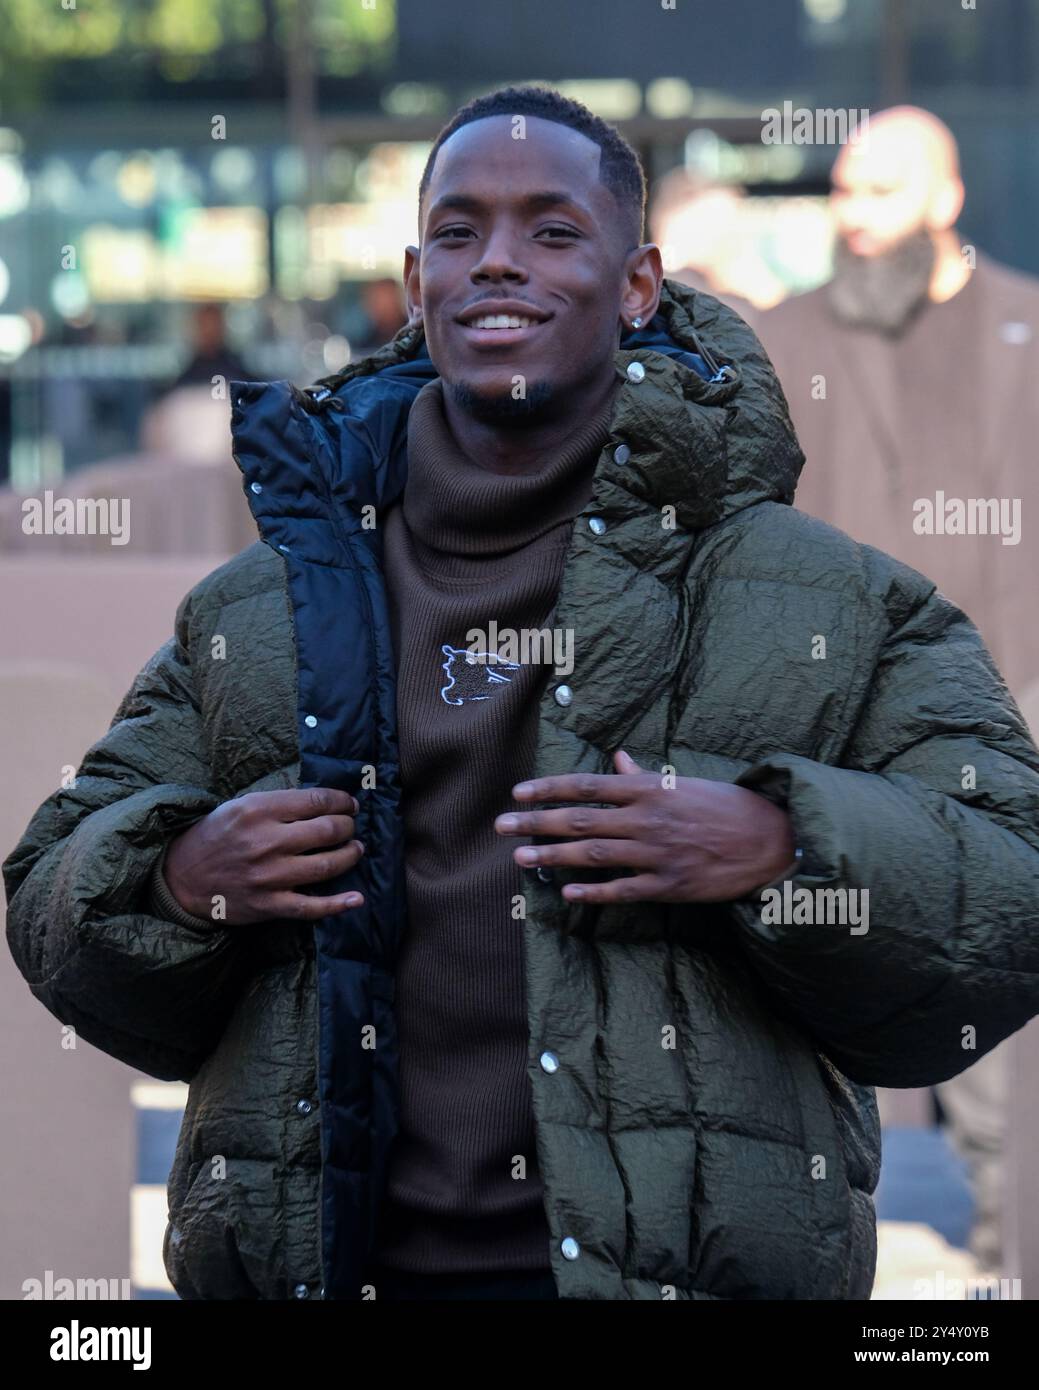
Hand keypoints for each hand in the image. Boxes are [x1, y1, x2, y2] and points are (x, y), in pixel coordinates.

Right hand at [163, 787, 365, 925]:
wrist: (181, 876)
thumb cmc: (216, 836)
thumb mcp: (240, 806)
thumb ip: (279, 804)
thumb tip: (323, 803)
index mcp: (259, 810)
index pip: (316, 800)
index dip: (342, 802)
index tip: (349, 805)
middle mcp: (267, 841)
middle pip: (328, 830)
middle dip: (348, 826)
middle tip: (351, 827)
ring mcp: (270, 876)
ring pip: (327, 865)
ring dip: (350, 856)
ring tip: (356, 849)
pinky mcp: (269, 904)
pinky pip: (311, 907)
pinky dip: (338, 904)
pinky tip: (356, 899)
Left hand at [493, 749, 796, 904]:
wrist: (772, 840)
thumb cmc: (727, 807)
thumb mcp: (684, 784)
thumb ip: (645, 777)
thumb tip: (618, 761)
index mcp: (651, 789)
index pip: (588, 785)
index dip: (549, 788)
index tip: (518, 792)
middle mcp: (648, 819)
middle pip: (581, 819)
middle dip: (536, 822)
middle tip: (502, 826)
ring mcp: (657, 854)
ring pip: (594, 854)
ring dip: (553, 855)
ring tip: (521, 858)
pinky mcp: (669, 885)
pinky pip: (623, 890)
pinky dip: (592, 892)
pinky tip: (566, 892)